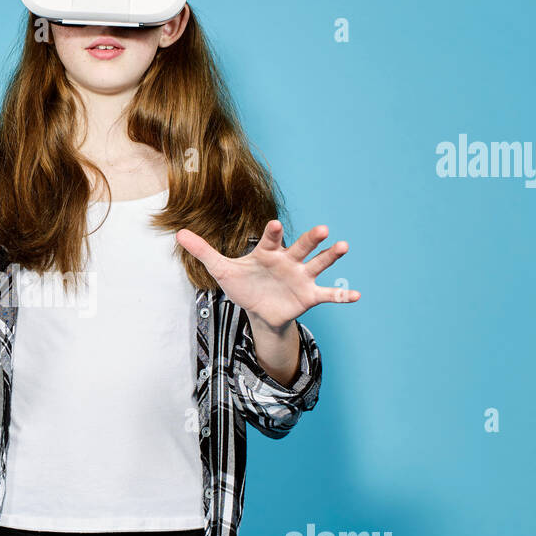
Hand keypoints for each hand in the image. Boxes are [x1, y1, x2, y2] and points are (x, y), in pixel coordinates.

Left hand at [177, 220, 359, 331]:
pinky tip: (356, 295)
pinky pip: (328, 294)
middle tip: (323, 229)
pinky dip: (342, 295)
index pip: (271, 240)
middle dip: (311, 239)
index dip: (272, 233)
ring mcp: (301, 277)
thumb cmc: (243, 285)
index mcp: (268, 253)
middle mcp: (288, 261)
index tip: (274, 224)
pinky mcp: (309, 295)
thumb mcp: (221, 270)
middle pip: (301, 247)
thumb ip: (203, 251)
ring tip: (344, 246)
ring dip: (331, 256)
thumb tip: (178, 233)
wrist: (258, 310)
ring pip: (318, 264)